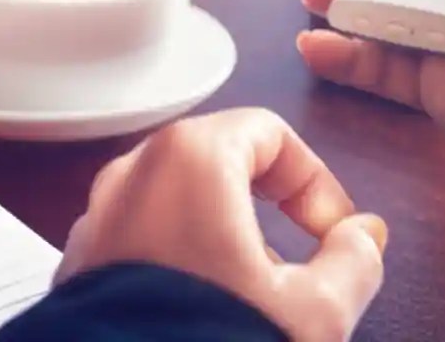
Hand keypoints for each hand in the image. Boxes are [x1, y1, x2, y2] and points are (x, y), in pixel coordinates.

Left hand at [56, 108, 387, 341]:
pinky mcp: (80, 264)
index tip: (335, 234)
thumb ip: (355, 260)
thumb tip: (364, 237)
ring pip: (180, 201)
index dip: (316, 182)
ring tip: (253, 298)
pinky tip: (204, 311)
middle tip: (301, 265)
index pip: (270, 134)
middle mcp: (133, 174)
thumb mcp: (315, 311)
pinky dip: (181, 259)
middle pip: (221, 163)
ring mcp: (98, 218)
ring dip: (225, 235)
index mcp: (189, 159)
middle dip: (271, 209)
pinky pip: (144, 238)